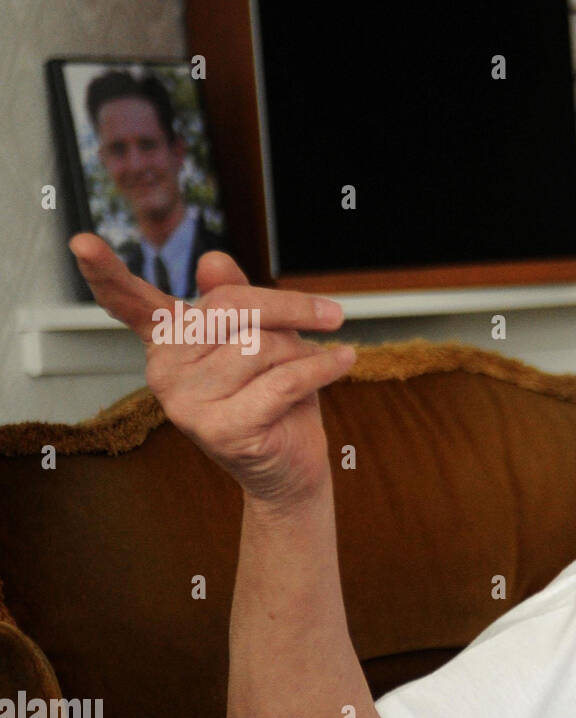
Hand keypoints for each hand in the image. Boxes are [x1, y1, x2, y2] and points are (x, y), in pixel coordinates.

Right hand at [69, 233, 355, 507]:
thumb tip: (213, 259)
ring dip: (303, 350)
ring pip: (263, 344)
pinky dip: (323, 367)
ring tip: (307, 367)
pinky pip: (284, 379)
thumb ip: (236, 295)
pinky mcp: (222, 429)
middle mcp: (164, 368)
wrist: (290, 464)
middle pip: (231, 305)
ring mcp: (186, 402)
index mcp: (167, 339)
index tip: (79, 242)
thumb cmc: (275, 393)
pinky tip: (343, 361)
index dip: (104, 272)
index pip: (129, 301)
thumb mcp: (261, 335)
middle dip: (289, 308)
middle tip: (330, 314)